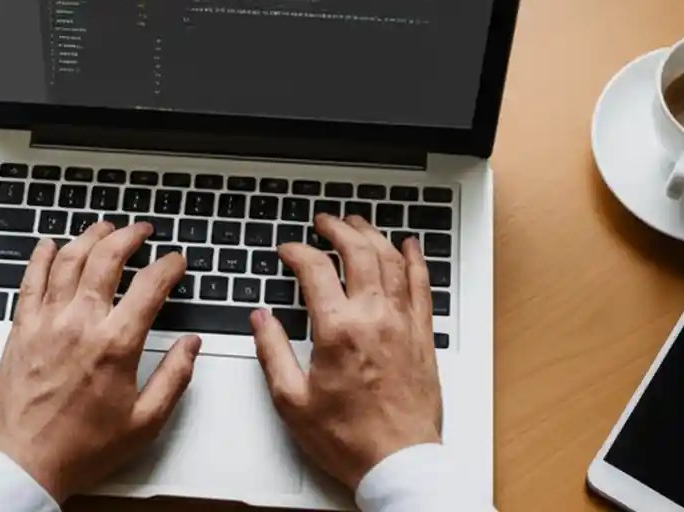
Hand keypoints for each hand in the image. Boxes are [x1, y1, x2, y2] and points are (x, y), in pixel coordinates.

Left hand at [0, 221, 200, 501]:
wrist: (24, 463)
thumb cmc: (80, 448)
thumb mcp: (145, 422)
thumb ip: (174, 378)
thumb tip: (191, 346)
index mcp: (116, 344)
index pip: (150, 285)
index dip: (169, 266)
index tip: (176, 261)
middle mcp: (80, 323)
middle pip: (107, 258)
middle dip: (129, 236)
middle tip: (142, 230)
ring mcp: (46, 322)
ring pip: (69, 259)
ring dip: (90, 236)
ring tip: (104, 227)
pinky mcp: (21, 329)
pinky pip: (30, 279)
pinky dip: (42, 256)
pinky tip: (50, 245)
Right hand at [250, 214, 442, 488]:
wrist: (397, 462)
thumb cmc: (348, 438)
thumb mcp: (292, 400)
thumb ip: (273, 352)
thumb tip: (261, 320)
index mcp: (338, 330)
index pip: (315, 270)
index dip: (297, 252)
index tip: (287, 250)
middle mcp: (374, 318)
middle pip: (358, 252)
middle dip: (338, 229)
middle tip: (324, 222)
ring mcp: (403, 324)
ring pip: (392, 261)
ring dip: (373, 235)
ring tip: (358, 224)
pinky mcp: (423, 336)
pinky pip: (422, 286)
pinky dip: (415, 260)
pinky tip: (410, 246)